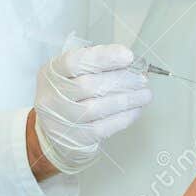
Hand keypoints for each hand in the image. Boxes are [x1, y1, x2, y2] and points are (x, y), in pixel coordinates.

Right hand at [32, 41, 152, 173]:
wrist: (53, 133)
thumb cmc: (68, 96)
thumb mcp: (70, 75)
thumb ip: (94, 65)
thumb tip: (128, 63)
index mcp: (51, 74)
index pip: (74, 62)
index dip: (102, 58)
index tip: (127, 56)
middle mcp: (51, 97)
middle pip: (89, 86)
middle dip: (121, 81)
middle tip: (141, 79)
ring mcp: (61, 120)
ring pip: (97, 108)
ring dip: (127, 100)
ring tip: (144, 94)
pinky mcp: (75, 139)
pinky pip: (103, 128)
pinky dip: (123, 118)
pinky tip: (135, 110)